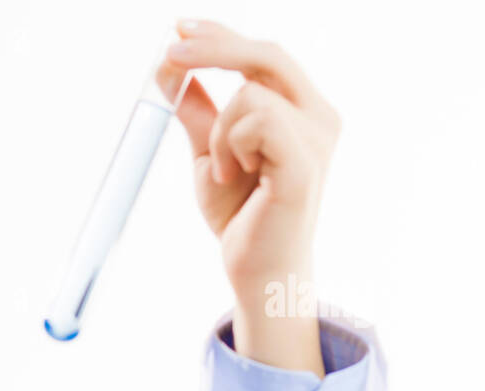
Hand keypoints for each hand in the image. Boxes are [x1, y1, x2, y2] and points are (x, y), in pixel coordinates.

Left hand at [163, 20, 339, 375]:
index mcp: (300, 108)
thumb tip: (165, 65)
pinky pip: (254, 121)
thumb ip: (196, 109)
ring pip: (249, 92)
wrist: (254, 268)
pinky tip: (235, 176)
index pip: (264, 55)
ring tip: (224, 170)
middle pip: (266, 54)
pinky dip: (230, 145)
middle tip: (169, 55)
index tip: (178, 28)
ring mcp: (316, 137)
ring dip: (219, 130)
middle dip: (214, 48)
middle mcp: (318, 115)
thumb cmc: (240, 214)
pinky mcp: (305, 161)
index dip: (223, 34)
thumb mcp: (208, 151)